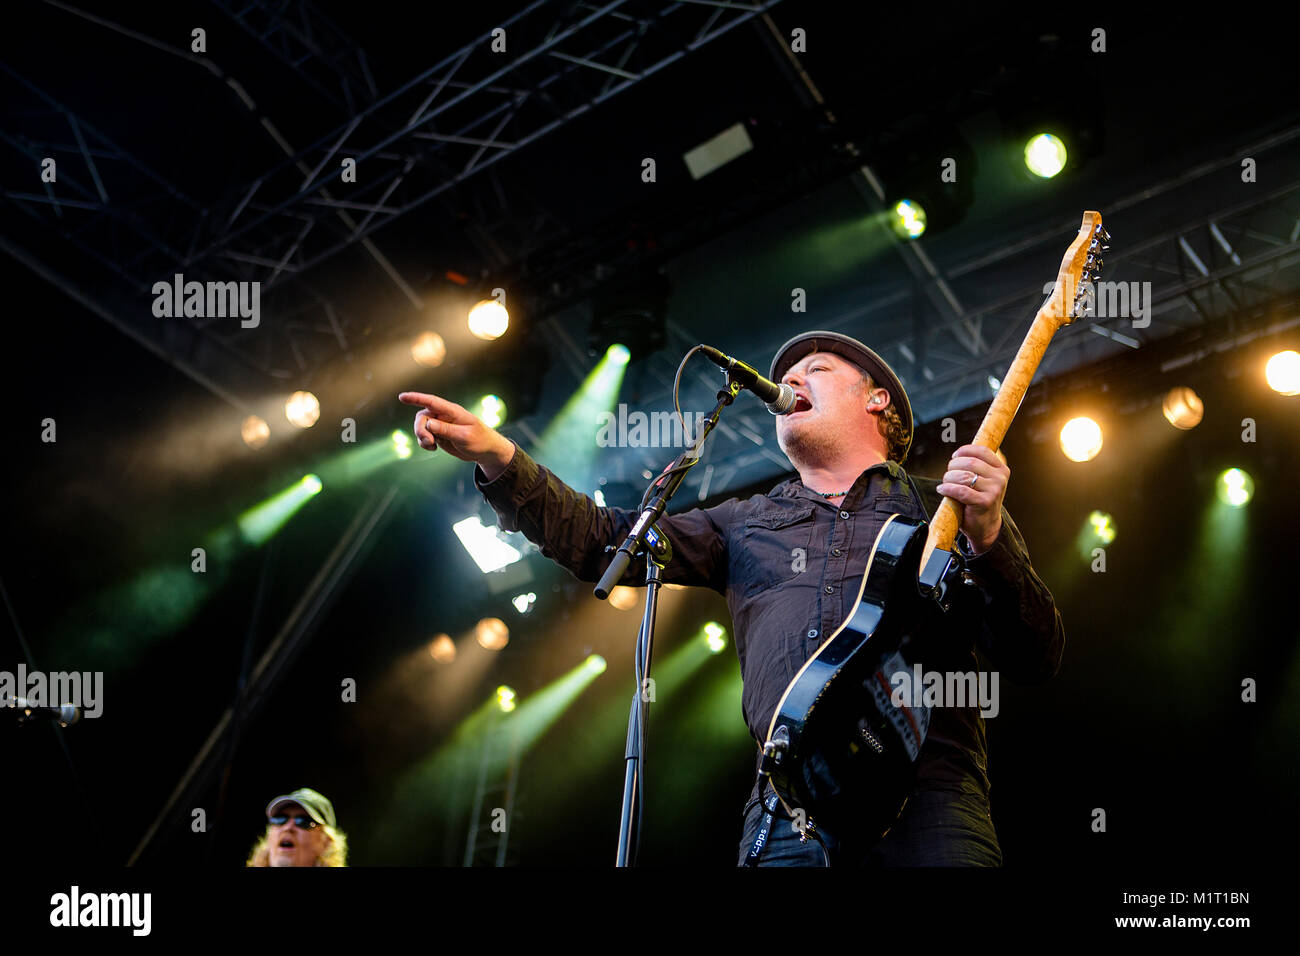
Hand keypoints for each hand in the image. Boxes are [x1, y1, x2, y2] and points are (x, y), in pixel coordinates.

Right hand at [398, 391, 515, 477]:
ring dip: (421, 437)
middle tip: (429, 442)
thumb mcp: (464, 436)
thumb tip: (428, 424)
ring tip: (432, 446)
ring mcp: (441, 425)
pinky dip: (424, 443)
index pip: (432, 402)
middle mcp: (444, 416)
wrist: (486, 451)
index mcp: (452, 411)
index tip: (402, 397)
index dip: (416, 398)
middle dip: (420, 429)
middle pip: (422, 417)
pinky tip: (433, 448)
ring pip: (421, 427)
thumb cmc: (479, 440)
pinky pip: (424, 436)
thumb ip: (446, 430)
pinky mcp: (439, 435)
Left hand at [936, 444, 1007, 552]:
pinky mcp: (984, 502)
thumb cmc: (979, 501)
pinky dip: (948, 489)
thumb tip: (957, 455)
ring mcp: (994, 490)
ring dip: (949, 478)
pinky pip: (960, 491)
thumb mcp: (984, 481)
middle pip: (970, 463)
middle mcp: (1000, 478)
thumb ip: (976, 467)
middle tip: (948, 475)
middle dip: (953, 466)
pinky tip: (942, 490)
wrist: (986, 527)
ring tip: (945, 483)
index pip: (982, 451)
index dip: (964, 451)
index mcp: (1001, 469)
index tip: (954, 456)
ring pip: (964, 476)